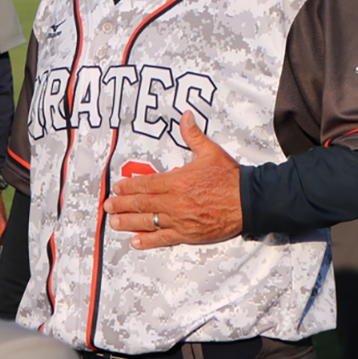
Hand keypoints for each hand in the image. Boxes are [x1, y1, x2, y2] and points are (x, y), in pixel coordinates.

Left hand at [105, 112, 241, 248]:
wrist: (248, 201)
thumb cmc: (230, 178)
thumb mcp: (210, 152)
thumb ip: (193, 136)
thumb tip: (186, 117)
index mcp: (177, 181)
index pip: (146, 184)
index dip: (129, 186)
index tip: (117, 187)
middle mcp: (175, 202)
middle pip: (142, 204)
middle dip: (122, 205)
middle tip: (108, 206)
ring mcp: (180, 220)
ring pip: (148, 221)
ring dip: (129, 222)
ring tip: (114, 222)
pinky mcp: (188, 234)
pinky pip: (163, 238)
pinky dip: (148, 240)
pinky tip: (136, 241)